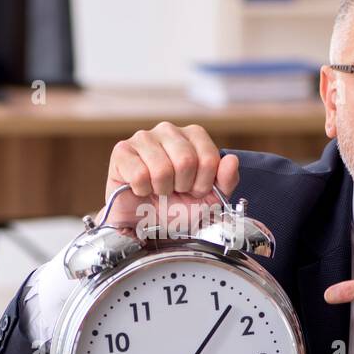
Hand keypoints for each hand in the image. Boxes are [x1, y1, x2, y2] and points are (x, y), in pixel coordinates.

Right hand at [100, 122, 239, 233]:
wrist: (145, 223)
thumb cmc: (177, 207)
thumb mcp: (210, 199)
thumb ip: (227, 180)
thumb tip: (231, 160)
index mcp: (193, 136)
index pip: (209, 158)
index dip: (203, 183)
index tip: (194, 190)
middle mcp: (168, 130)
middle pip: (186, 160)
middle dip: (182, 186)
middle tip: (174, 191)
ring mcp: (144, 137)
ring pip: (162, 168)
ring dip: (161, 189)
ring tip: (158, 189)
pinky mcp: (122, 151)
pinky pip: (140, 174)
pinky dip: (142, 190)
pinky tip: (141, 188)